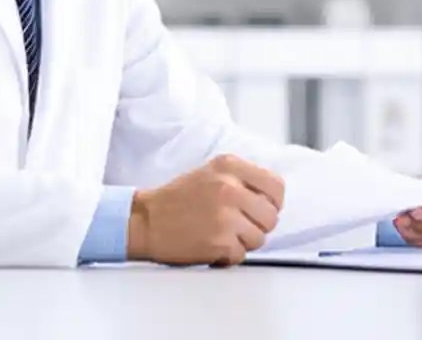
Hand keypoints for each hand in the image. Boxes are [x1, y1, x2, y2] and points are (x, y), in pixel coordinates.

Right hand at [127, 154, 284, 266]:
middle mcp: (229, 188)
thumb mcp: (212, 173)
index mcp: (229, 166)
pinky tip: (212, 245)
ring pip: (259, 238)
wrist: (145, 220)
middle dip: (258, 226)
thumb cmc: (178, 199)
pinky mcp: (219, 240)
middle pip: (271, 216)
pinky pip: (241, 255)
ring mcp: (225, 215)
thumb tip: (273, 199)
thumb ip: (242, 180)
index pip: (276, 186)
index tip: (263, 209)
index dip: (273, 202)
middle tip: (239, 226)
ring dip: (243, 242)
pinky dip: (228, 255)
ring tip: (222, 234)